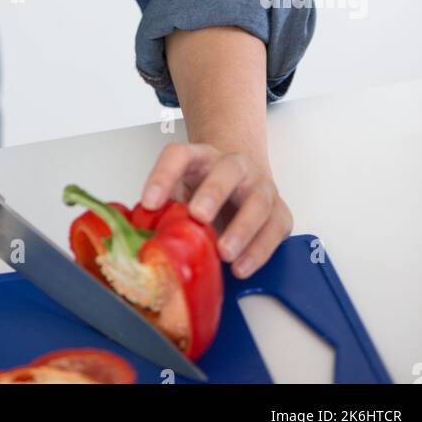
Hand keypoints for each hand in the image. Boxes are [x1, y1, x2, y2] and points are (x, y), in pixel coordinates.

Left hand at [140, 142, 292, 278]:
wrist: (242, 180)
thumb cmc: (204, 190)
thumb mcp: (181, 191)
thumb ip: (166, 207)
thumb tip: (142, 234)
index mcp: (201, 157)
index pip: (179, 155)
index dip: (163, 176)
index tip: (149, 203)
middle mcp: (234, 165)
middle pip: (228, 169)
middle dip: (214, 192)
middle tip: (198, 216)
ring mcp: (260, 186)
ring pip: (258, 199)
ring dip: (242, 227)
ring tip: (224, 252)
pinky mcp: (279, 211)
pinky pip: (275, 228)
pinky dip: (260, 249)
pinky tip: (242, 266)